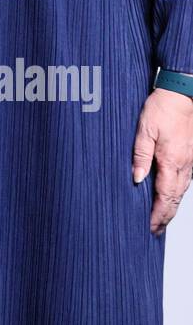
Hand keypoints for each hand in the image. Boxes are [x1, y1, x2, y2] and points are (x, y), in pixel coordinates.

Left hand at [132, 87, 192, 234]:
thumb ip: (140, 154)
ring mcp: (190, 161)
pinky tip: (172, 196)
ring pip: (182, 192)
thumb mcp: (145, 129)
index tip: (151, 227)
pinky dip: (177, 194)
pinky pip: (185, 181)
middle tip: (155, 230)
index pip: (165, 196)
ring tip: (162, 220)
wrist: (182, 93)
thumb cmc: (163, 108)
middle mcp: (184, 165)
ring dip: (172, 207)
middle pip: (175, 199)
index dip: (158, 214)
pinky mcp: (191, 155)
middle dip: (165, 217)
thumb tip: (137, 178)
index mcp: (171, 161)